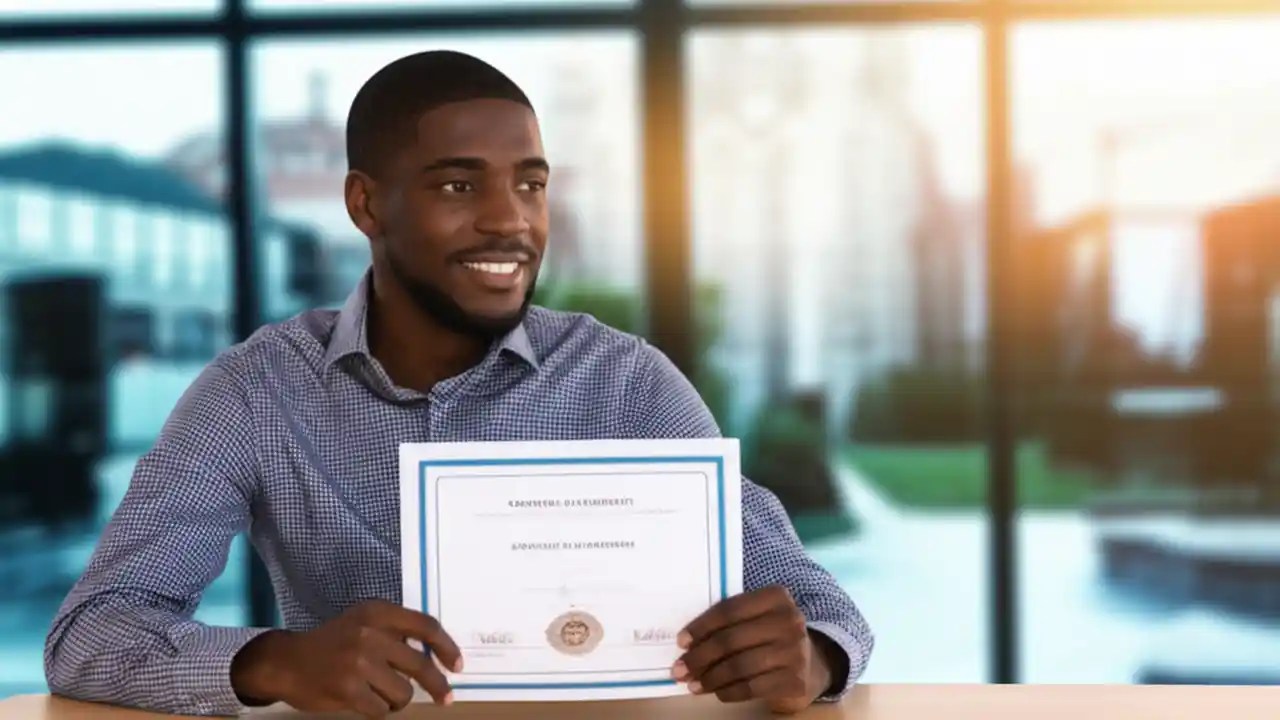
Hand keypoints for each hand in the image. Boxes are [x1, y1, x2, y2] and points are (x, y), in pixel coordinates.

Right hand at [230, 599, 461, 718]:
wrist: (286, 661)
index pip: (426, 626)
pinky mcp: (348, 689)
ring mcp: (359, 662)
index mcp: (377, 612)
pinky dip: (378, 710)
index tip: (457, 665)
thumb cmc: (332, 643)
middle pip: (420, 665)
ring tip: (379, 694)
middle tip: (446, 698)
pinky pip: (381, 709)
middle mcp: (370, 634)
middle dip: (438, 685)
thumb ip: (394, 632)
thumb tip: (437, 656)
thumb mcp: (363, 622)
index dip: (447, 647)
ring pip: (403, 693)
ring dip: (397, 700)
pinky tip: (363, 701)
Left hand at [671, 586, 833, 714]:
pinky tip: (717, 692)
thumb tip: (687, 645)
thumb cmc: (769, 636)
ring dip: (710, 678)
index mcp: (776, 596)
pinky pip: (751, 687)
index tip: (681, 642)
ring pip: (739, 666)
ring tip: (693, 684)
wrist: (810, 664)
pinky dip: (728, 691)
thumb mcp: (755, 618)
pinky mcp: (795, 679)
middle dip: (700, 657)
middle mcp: (790, 620)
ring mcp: (795, 651)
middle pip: (731, 639)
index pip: (729, 609)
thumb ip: (728, 622)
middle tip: (679, 669)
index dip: (701, 626)